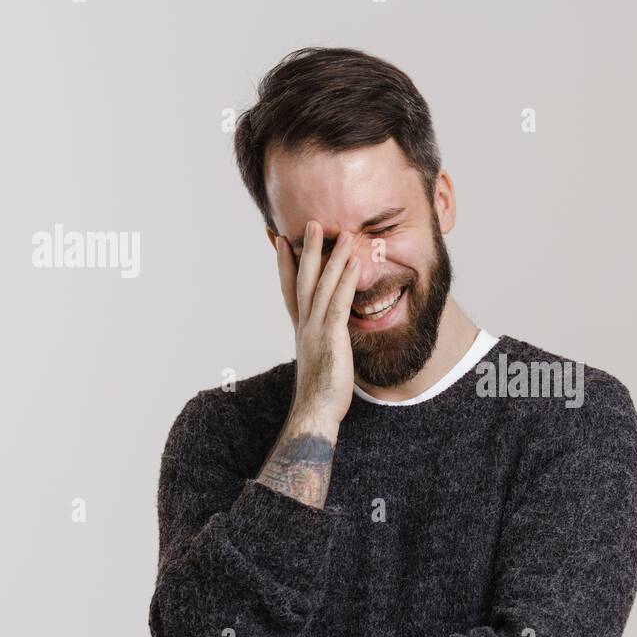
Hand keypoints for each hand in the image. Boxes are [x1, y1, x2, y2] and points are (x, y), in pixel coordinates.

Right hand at [276, 221, 361, 436]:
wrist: (315, 413)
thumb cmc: (321, 394)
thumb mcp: (319, 362)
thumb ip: (322, 345)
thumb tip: (327, 341)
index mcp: (301, 330)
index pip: (291, 290)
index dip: (286, 265)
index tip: (282, 241)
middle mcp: (304, 324)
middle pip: (303, 279)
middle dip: (306, 249)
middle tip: (311, 223)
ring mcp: (316, 329)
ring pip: (322, 285)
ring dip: (331, 257)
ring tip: (339, 232)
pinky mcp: (331, 336)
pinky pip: (340, 302)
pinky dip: (346, 280)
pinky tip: (354, 262)